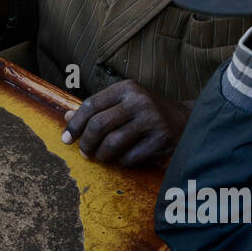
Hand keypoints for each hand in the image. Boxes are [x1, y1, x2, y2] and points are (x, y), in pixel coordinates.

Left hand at [62, 80, 190, 167]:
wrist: (185, 119)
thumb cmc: (146, 112)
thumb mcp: (122, 103)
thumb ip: (96, 109)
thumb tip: (66, 117)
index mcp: (126, 88)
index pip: (91, 105)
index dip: (74, 124)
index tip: (66, 139)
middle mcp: (139, 101)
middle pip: (99, 125)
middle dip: (85, 142)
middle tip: (84, 152)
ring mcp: (152, 120)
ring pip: (113, 143)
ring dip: (102, 155)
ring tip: (101, 156)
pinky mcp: (161, 140)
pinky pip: (130, 157)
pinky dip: (121, 162)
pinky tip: (122, 158)